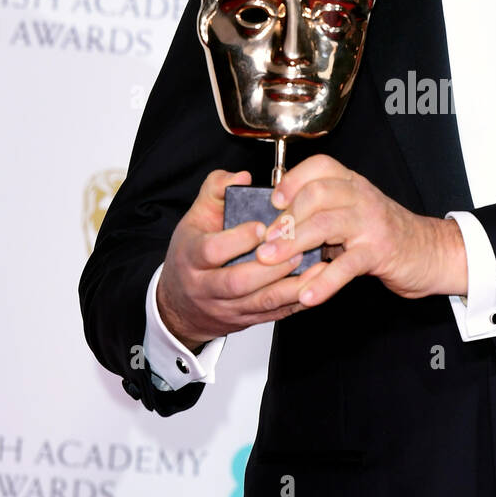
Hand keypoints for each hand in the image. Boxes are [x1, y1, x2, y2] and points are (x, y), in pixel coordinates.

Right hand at [155, 169, 320, 349]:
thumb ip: (215, 191)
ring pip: (260, 303)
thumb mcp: (195, 218)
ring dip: (290, 287)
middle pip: (237, 282)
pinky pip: (273, 315)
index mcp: (191, 258)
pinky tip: (314, 287)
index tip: (261, 226)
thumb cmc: (191, 255)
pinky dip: (295, 302)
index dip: (237, 240)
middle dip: (269, 267)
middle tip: (296, 249)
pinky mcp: (246, 320)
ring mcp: (227, 308)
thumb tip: (241, 176)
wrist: (180, 305)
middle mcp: (206, 287)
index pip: (210, 252)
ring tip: (315, 269)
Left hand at [255, 154, 467, 310]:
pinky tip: (307, 294)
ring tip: (272, 262)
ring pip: (326, 224)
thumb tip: (276, 224)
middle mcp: (361, 197)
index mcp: (352, 184)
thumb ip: (321, 212)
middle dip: (286, 218)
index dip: (293, 180)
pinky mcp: (379, 252)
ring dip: (294, 243)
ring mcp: (371, 223)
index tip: (273, 202)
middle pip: (317, 194)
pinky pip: (347, 265)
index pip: (320, 167)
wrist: (427, 252)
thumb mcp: (352, 213)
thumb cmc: (383, 234)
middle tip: (264, 241)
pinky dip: (324, 281)